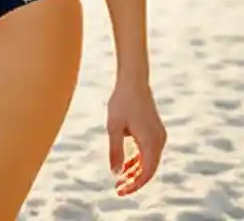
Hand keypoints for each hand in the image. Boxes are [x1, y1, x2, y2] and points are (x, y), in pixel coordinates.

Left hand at [107, 80, 165, 195]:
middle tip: (118, 189)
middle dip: (134, 181)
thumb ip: (115, 152)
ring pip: (149, 161)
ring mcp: (159, 136)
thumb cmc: (121, 103)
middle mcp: (160, 141)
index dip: (134, 185)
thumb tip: (116, 174)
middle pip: (149, 169)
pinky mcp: (155, 131)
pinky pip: (149, 152)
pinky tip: (126, 165)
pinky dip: (138, 160)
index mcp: (152, 142)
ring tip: (120, 180)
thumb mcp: (113, 128)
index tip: (120, 191)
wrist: (133, 82)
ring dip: (136, 171)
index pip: (147, 173)